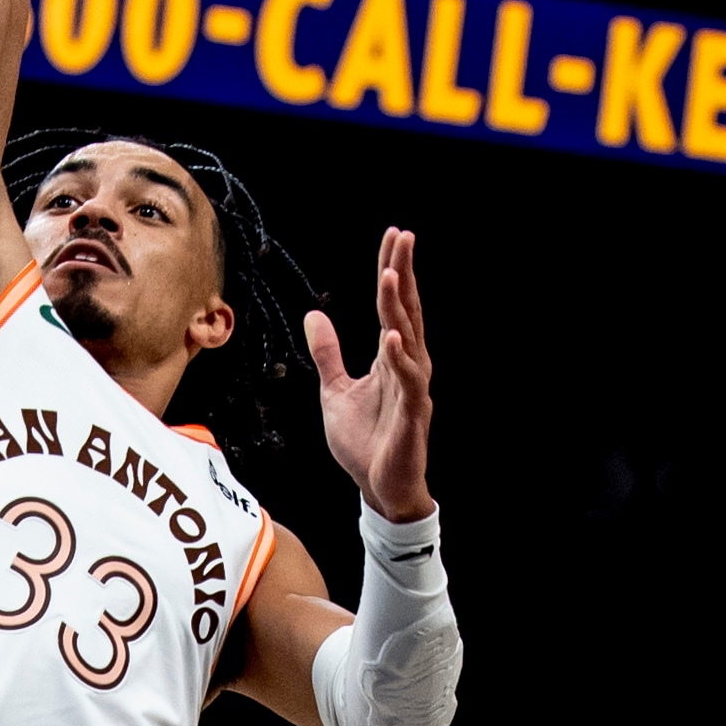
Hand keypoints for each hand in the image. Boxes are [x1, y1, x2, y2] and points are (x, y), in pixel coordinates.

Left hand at [308, 229, 432, 519]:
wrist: (379, 488)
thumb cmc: (365, 442)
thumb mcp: (335, 391)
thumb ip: (328, 354)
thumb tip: (313, 316)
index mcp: (391, 358)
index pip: (391, 306)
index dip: (392, 271)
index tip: (393, 237)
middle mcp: (408, 366)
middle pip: (406, 311)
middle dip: (403, 274)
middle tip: (403, 237)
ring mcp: (412, 390)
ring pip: (409, 340)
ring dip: (400, 308)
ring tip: (391, 276)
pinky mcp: (412, 416)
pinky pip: (409, 383)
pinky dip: (401, 360)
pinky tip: (392, 339)